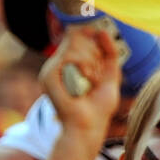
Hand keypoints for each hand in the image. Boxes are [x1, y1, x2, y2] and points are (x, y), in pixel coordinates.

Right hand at [41, 24, 121, 143]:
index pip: (78, 35)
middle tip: (95, 76)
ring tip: (90, 81)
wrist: (89, 127)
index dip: (92, 40)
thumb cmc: (98, 107)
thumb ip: (110, 52)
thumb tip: (101, 31)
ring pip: (74, 44)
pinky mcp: (48, 75)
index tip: (100, 59)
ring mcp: (51, 69)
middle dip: (94, 53)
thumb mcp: (111, 75)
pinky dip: (84, 66)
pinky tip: (86, 80)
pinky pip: (69, 55)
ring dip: (91, 62)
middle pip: (77, 36)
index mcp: (68, 64)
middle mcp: (57, 64)